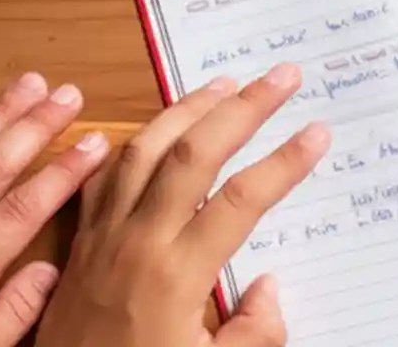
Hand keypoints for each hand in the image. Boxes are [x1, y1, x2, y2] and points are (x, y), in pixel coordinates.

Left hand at [36, 63, 329, 346]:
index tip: (318, 132)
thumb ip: (254, 335)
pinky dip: (131, 142)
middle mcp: (138, 242)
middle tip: (282, 76)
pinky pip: (103, 175)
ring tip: (225, 83)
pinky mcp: (79, 242)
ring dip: (187, 109)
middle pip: (194, 154)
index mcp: (175, 276)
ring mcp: (103, 236)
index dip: (285, 162)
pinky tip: (155, 129)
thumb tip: (267, 287)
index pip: (241, 200)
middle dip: (243, 108)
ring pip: (143, 150)